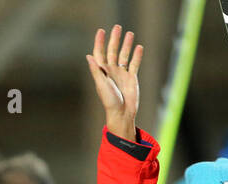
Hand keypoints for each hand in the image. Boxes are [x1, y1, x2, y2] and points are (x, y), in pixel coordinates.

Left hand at [86, 25, 142, 141]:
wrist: (122, 113)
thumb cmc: (109, 101)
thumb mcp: (101, 85)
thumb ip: (96, 70)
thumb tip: (88, 56)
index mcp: (102, 72)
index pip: (99, 53)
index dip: (99, 42)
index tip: (101, 31)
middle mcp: (111, 70)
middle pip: (112, 51)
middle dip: (115, 39)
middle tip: (117, 27)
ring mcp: (122, 73)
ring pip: (124, 55)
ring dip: (127, 45)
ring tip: (130, 33)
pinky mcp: (132, 78)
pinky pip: (135, 64)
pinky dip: (137, 56)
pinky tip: (139, 47)